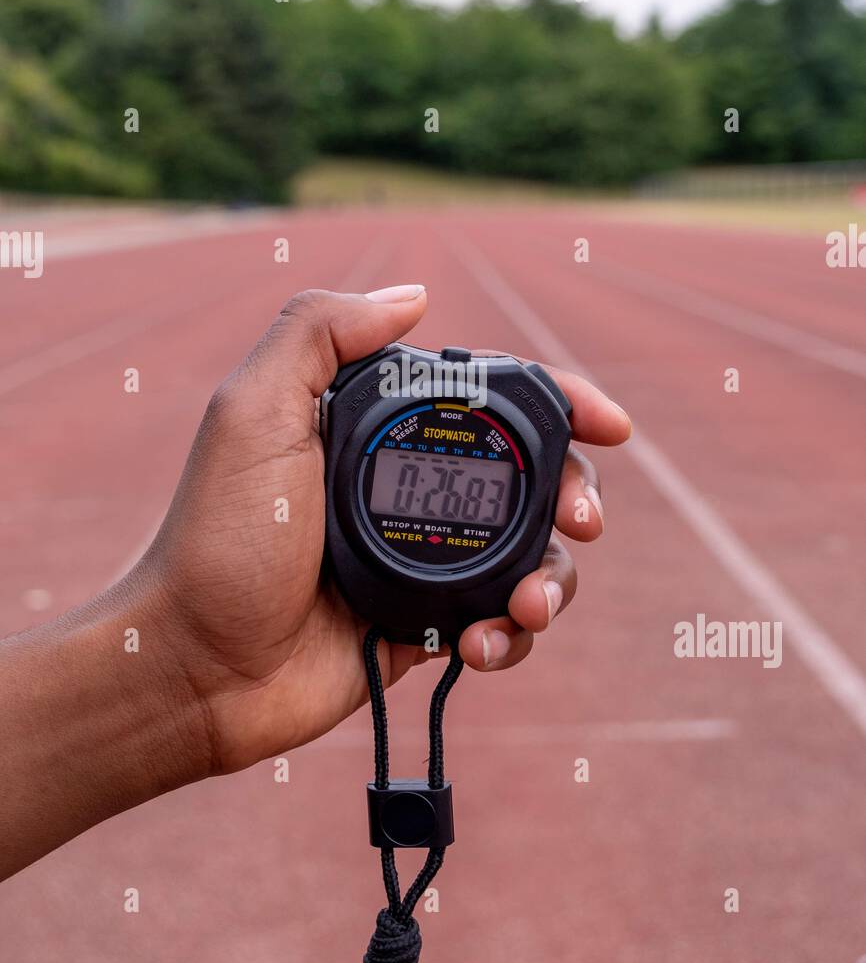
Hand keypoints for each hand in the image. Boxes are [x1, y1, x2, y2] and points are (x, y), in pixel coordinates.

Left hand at [140, 284, 631, 774]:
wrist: (192, 667)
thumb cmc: (216, 538)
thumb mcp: (253, 412)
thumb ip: (320, 335)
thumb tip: (415, 296)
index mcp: (378, 429)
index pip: (488, 401)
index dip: (561, 403)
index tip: (610, 425)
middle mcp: (408, 488)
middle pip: (531, 479)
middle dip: (576, 497)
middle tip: (581, 525)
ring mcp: (423, 561)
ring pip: (531, 558)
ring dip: (553, 580)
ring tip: (528, 607)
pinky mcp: (426, 627)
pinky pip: (502, 626)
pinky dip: (513, 636)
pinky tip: (484, 647)